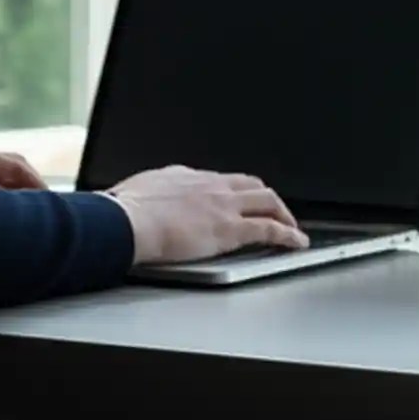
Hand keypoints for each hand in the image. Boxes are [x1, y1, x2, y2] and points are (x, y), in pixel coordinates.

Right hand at [107, 165, 308, 264]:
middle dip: (267, 198)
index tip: (240, 200)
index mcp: (186, 177)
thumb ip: (151, 194)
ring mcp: (224, 206)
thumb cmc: (122, 213)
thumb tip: (144, 198)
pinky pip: (270, 229)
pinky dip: (288, 235)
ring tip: (291, 226)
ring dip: (283, 213)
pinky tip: (297, 242)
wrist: (124, 222)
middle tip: (275, 211)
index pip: (222, 180)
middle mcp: (211, 185)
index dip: (236, 191)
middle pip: (252, 185)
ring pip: (268, 201)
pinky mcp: (231, 229)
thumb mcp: (138, 192)